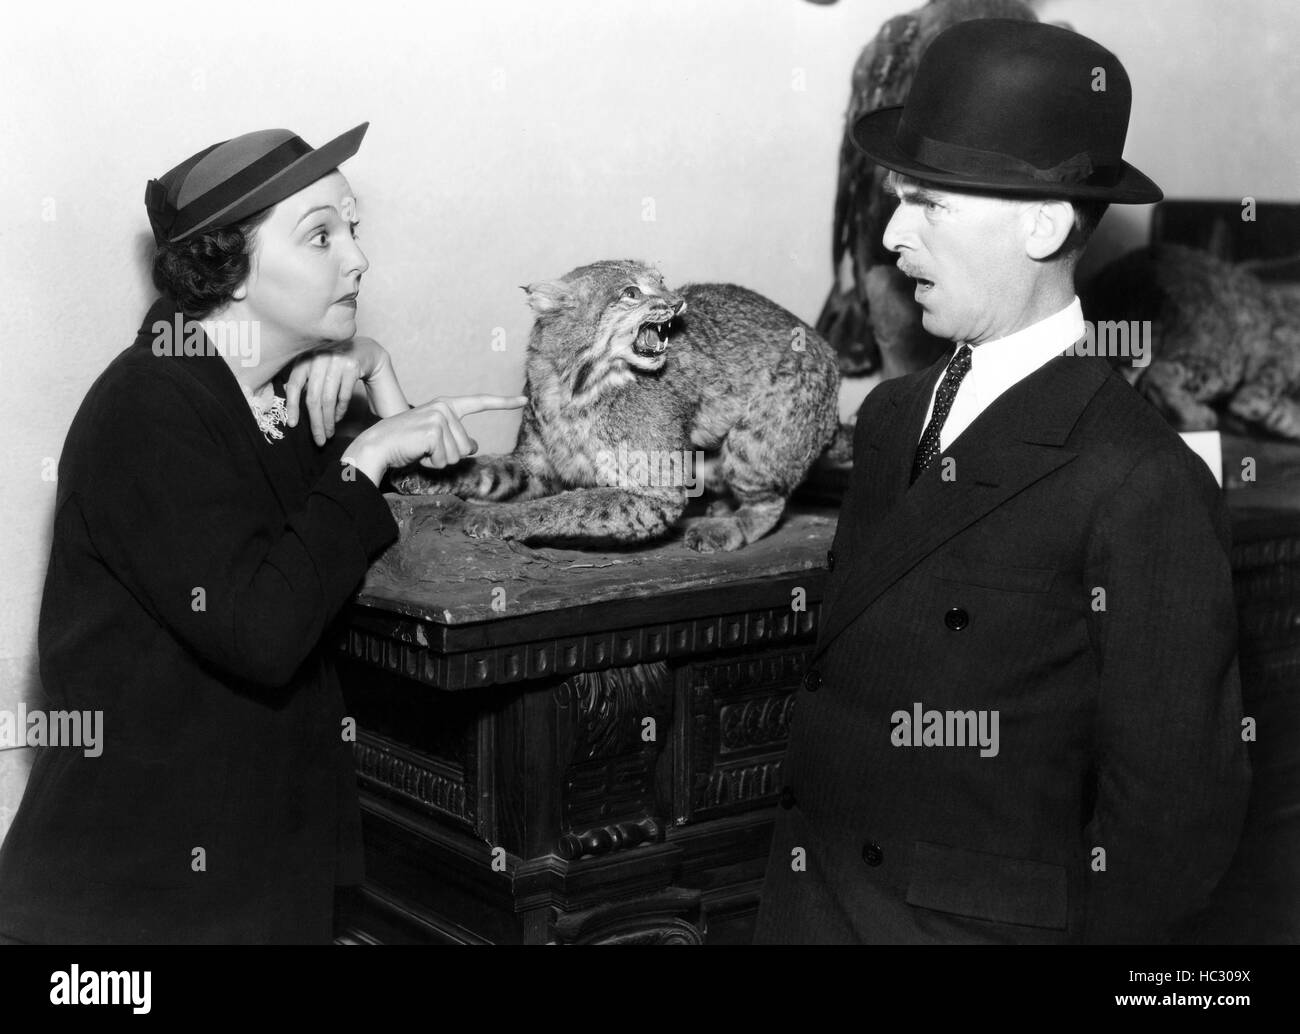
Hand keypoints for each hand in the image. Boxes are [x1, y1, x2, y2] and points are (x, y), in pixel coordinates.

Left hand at [284, 336, 388, 445]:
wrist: (364, 349)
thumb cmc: (335, 361)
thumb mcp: (316, 365)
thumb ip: (303, 378)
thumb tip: (288, 396)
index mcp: (305, 358)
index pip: (294, 385)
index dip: (292, 406)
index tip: (292, 424)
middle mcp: (319, 357)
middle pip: (313, 397)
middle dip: (315, 422)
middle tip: (318, 439)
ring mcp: (336, 361)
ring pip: (328, 399)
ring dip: (329, 420)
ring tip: (329, 433)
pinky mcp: (352, 366)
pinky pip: (343, 396)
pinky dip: (340, 410)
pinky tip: (338, 418)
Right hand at [342, 394, 528, 485]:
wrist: (376, 446)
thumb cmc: (403, 444)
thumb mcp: (435, 440)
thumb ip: (455, 439)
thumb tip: (474, 446)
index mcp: (446, 405)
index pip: (479, 402)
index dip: (504, 403)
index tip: (523, 400)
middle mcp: (444, 407)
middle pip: (468, 446)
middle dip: (448, 455)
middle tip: (424, 449)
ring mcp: (439, 418)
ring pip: (458, 455)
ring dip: (439, 461)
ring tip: (419, 450)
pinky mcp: (434, 432)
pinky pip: (445, 460)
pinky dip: (432, 464)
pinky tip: (417, 453)